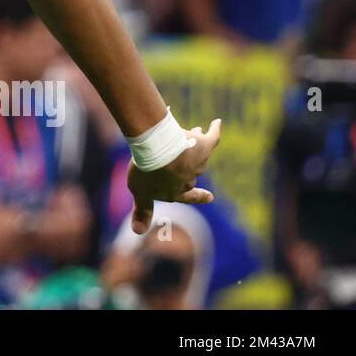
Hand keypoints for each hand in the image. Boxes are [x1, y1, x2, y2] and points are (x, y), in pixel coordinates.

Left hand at [127, 118, 221, 233]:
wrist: (158, 152)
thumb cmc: (147, 173)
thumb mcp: (140, 194)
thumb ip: (142, 211)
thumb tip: (138, 232)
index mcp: (177, 191)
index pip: (189, 195)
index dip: (199, 197)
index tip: (210, 196)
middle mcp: (191, 177)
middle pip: (191, 170)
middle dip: (189, 161)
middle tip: (185, 150)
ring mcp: (199, 161)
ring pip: (198, 152)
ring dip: (194, 141)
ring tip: (194, 129)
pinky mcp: (204, 145)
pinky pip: (213, 137)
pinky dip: (215, 130)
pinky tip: (216, 123)